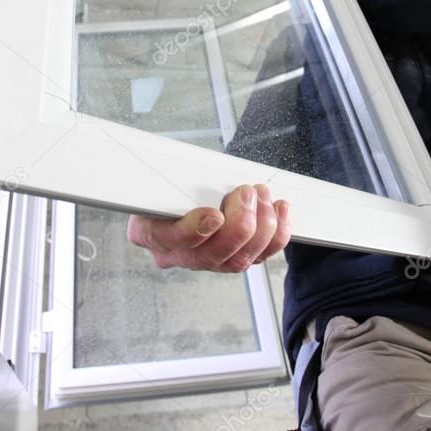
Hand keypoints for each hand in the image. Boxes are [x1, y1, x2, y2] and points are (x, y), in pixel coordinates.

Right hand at [127, 184, 290, 272]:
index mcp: (151, 233)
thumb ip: (169, 177)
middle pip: (209, 255)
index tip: (213, 215)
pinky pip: (259, 257)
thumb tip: (183, 169)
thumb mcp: (157, 176)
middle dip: (237, 225)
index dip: (193, 231)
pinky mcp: (233, 258)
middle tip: (246, 194)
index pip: (169, 240)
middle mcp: (178, 254)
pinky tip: (280, 211)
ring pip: (237, 261)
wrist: (175, 193)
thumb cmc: (165, 185)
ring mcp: (207, 260)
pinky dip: (276, 235)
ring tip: (262, 196)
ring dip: (259, 227)